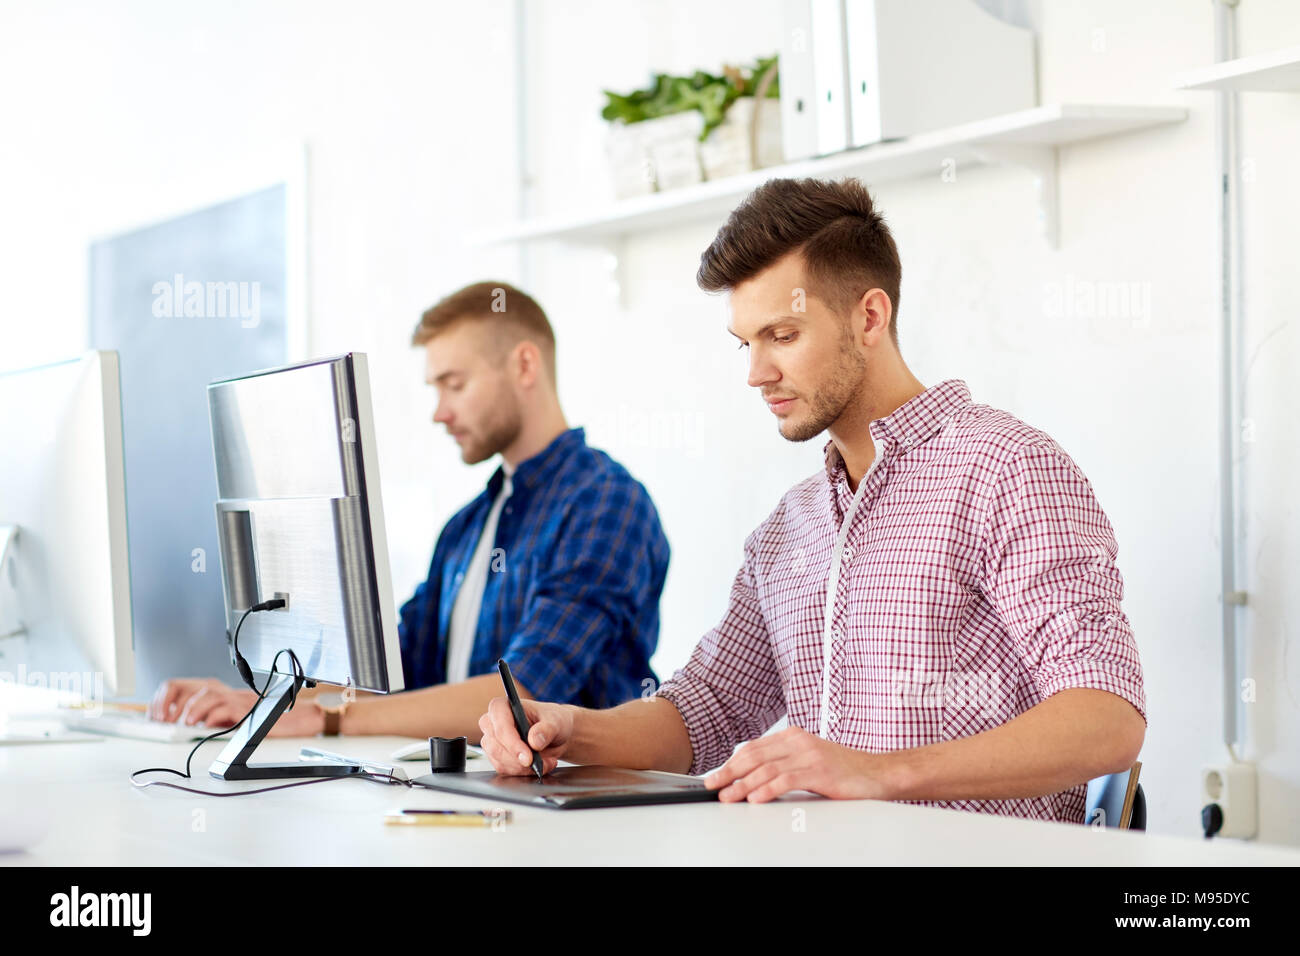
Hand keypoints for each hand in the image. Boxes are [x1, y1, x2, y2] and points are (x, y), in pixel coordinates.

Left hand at [152, 679, 323, 736]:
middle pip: (192, 688)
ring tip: (186, 723)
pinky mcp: (249, 710)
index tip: (158, 718)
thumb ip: (211, 719)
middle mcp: (227, 692)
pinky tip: (206, 726)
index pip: (182, 687)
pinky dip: (213, 717)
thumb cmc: (264, 721)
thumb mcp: (231, 718)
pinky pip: (227, 709)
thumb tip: (184, 729)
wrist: (294, 720)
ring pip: (209, 695)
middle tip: (168, 722)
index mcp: (220, 692)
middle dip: (176, 705)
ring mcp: (238, 699)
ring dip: (194, 710)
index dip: (166, 701)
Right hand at [478, 697, 572, 775]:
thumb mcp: (556, 722)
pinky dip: (522, 772)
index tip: (528, 757)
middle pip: (495, 746)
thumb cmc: (552, 721)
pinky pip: (504, 770)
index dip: (512, 742)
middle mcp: (492, 723)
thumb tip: (534, 740)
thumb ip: (546, 729)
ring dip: (523, 768)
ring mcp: (492, 741)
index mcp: (502, 706)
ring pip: (499, 761)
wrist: (555, 735)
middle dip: (518, 759)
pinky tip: (538, 766)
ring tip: (545, 762)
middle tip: (539, 763)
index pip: (500, 724)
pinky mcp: (496, 757)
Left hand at [704, 726, 891, 802]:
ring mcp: (809, 755)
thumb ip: (784, 764)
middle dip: (729, 772)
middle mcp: (798, 741)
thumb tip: (751, 778)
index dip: (731, 762)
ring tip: (728, 796)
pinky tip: (755, 798)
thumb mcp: (809, 761)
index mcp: (793, 736)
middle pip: (754, 756)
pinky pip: (787, 779)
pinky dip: (767, 789)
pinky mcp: (820, 771)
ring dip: (743, 783)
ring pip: (766, 768)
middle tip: (712, 786)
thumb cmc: (844, 770)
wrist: (878, 773)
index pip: (753, 748)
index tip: (715, 776)